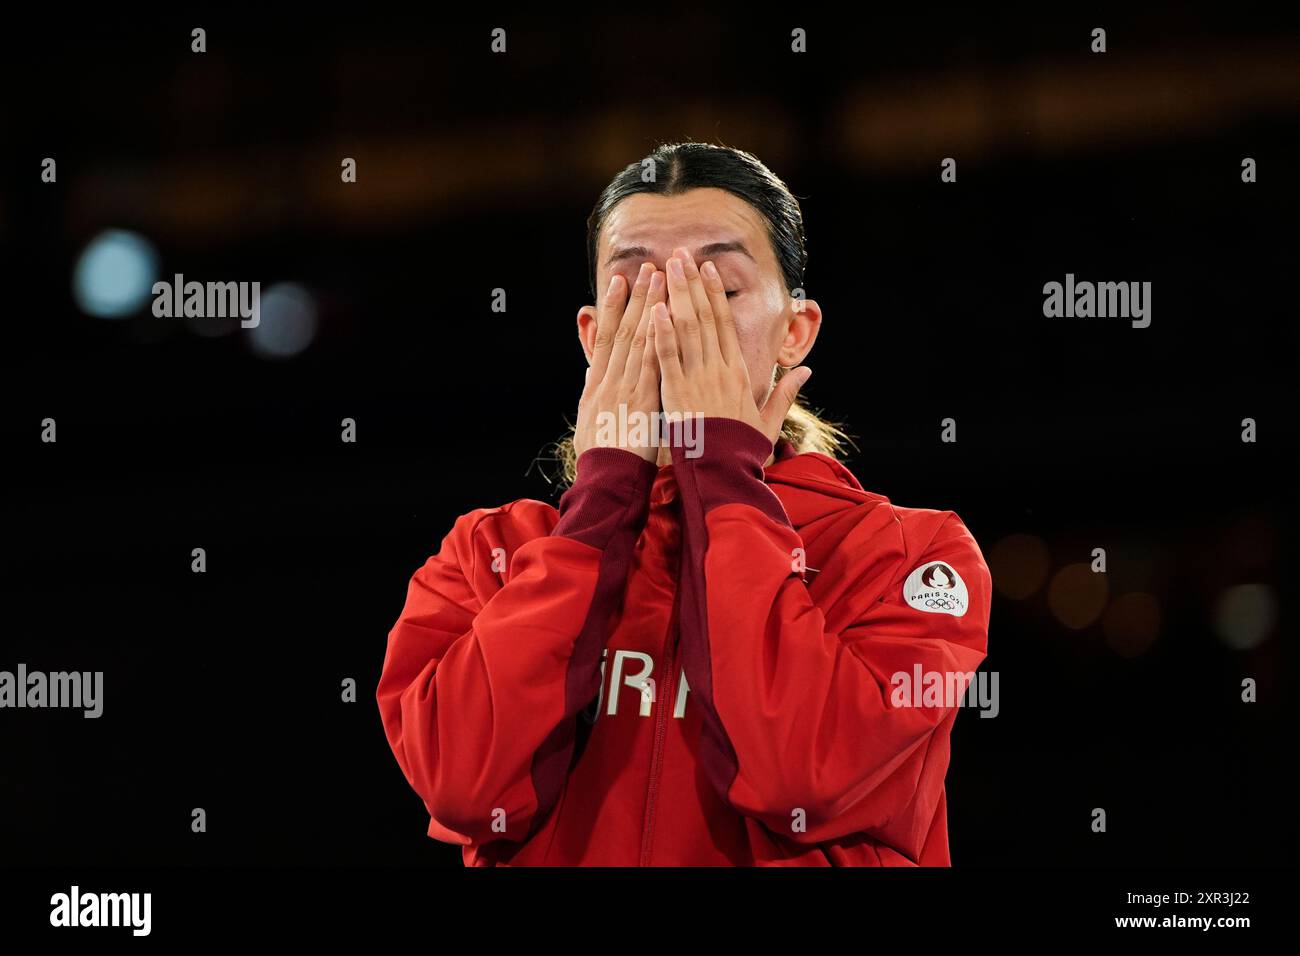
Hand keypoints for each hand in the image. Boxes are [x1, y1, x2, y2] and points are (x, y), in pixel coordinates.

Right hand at [573, 262, 666, 462]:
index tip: (621, 281)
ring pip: (638, 339)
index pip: (606, 338)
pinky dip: (657, 337)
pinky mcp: (642, 402)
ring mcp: (625, 389)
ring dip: (650, 306)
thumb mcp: (588, 423)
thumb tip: (593, 375)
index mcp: (596, 386)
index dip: (614, 307)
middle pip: (624, 330)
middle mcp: (609, 381)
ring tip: (660, 278)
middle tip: (649, 267)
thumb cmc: (600, 460)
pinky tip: (665, 315)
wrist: (605, 482)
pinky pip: (651, 363)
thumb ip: (594, 396)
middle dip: (638, 297)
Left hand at [652, 247, 809, 448]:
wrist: (724, 474)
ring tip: (666, 268)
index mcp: (739, 371)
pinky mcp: (677, 395)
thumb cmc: (742, 450)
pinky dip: (661, 333)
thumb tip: (806, 372)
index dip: (715, 293)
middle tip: (680, 254)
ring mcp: (699, 380)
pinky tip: (654, 309)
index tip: (707, 268)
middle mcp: (720, 369)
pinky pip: (668, 359)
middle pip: (705, 317)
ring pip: (687, 330)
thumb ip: (785, 393)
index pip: (725, 323)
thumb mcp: (769, 420)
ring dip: (676, 296)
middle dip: (692, 283)